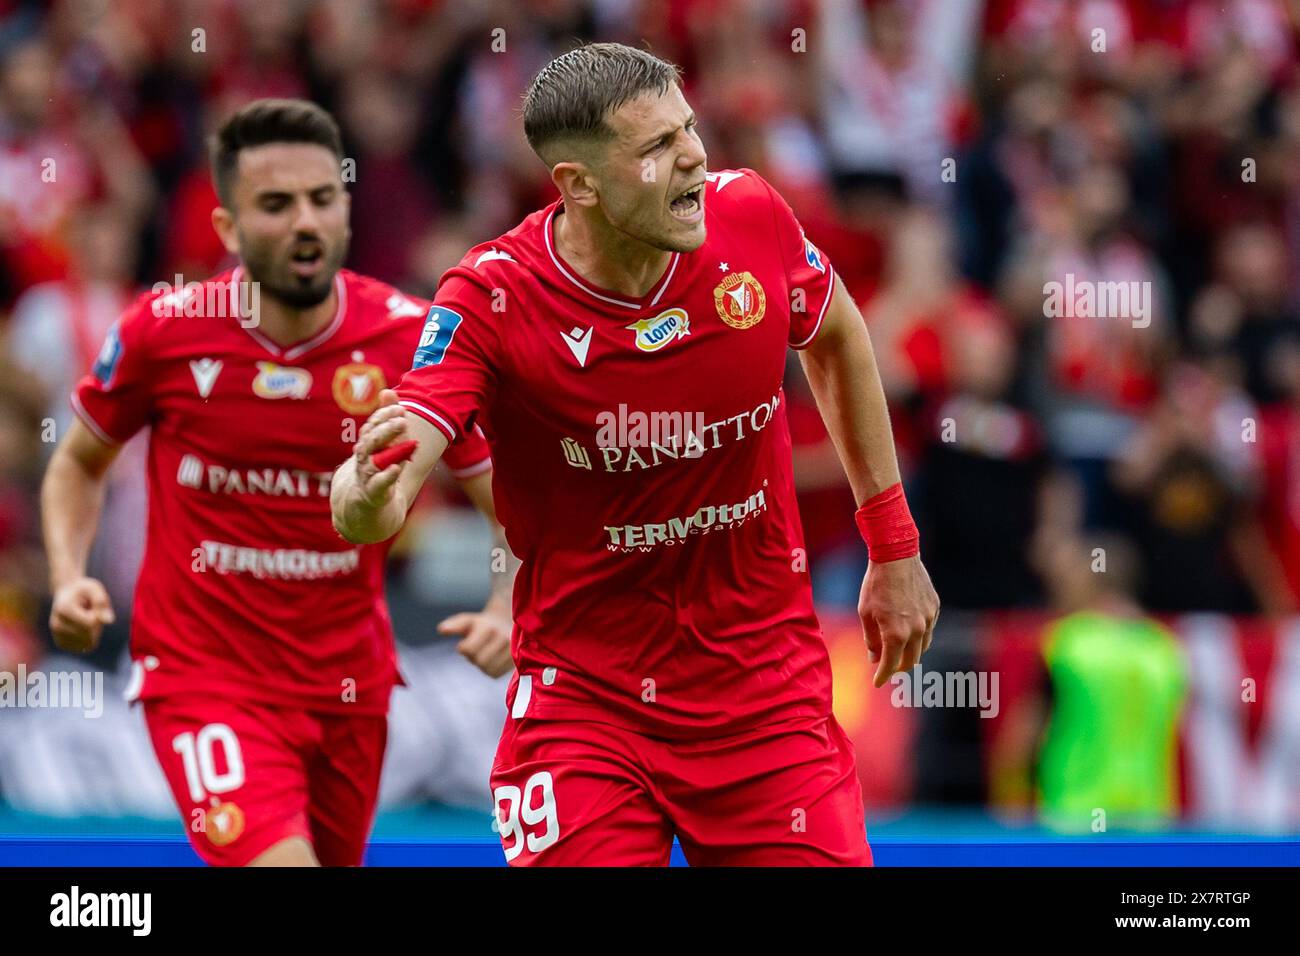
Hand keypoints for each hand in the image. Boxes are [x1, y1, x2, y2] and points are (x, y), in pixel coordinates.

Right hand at [50, 577, 114, 652]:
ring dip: (95, 632)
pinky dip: (90, 639)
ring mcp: (57, 636)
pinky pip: (86, 647)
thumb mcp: (95, 589)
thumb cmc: (83, 591)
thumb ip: (101, 602)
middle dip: (97, 625)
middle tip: (91, 612)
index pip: (90, 623)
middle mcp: (57, 625)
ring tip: (87, 619)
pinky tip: (83, 627)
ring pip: (89, 643)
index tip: (94, 607)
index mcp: (64, 609)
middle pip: (90, 635)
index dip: (99, 616)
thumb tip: (109, 621)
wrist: (66, 594)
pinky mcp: (62, 644)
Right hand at [352, 389, 409, 506]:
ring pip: (373, 460)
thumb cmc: (376, 470)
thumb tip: (388, 391)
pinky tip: (396, 468)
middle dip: (386, 428)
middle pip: (372, 440)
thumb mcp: (383, 445)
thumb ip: (387, 420)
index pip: (372, 426)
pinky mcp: (373, 494)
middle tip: (402, 418)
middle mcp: (364, 458)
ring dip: (387, 446)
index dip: (384, 416)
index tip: (399, 408)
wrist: (364, 506)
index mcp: (367, 445)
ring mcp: (367, 476)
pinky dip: (386, 477)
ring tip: (405, 436)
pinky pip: (378, 484)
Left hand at [438, 609, 513, 677]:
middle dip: (474, 658)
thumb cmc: (481, 624)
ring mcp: (513, 649)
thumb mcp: (467, 621)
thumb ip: (454, 625)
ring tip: (485, 654)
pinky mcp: (516, 660)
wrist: (507, 623)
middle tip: (477, 649)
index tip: (467, 643)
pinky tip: (493, 660)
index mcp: (488, 627)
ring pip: (488, 670)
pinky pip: (496, 674)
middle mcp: (503, 637)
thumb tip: (441, 630)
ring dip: (482, 665)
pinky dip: (491, 670)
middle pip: (480, 661)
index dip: (464, 648)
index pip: (468, 649)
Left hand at [858, 555, 939, 687]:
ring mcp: (928, 619)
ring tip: (900, 652)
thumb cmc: (876, 584)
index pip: (890, 665)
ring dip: (911, 653)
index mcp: (896, 634)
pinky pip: (928, 629)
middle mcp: (916, 630)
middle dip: (898, 668)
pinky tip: (910, 631)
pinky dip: (919, 636)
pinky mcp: (935, 608)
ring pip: (923, 647)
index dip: (883, 676)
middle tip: (888, 669)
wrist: (896, 557)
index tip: (877, 683)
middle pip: (910, 661)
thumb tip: (874, 658)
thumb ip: (870, 639)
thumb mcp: (865, 613)